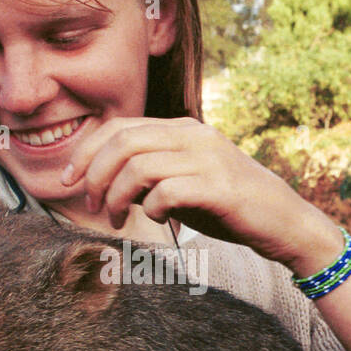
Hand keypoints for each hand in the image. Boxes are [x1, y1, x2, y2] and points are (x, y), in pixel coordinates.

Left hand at [60, 115, 321, 265]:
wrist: (283, 222)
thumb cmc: (228, 206)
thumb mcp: (184, 181)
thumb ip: (150, 174)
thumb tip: (101, 182)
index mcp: (183, 129)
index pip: (120, 127)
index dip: (86, 152)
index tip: (67, 181)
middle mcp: (194, 136)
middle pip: (123, 142)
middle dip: (94, 175)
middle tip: (90, 206)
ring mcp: (208, 159)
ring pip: (138, 166)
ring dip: (115, 196)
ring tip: (114, 218)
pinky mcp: (220, 188)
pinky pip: (166, 191)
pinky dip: (148, 208)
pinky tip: (154, 220)